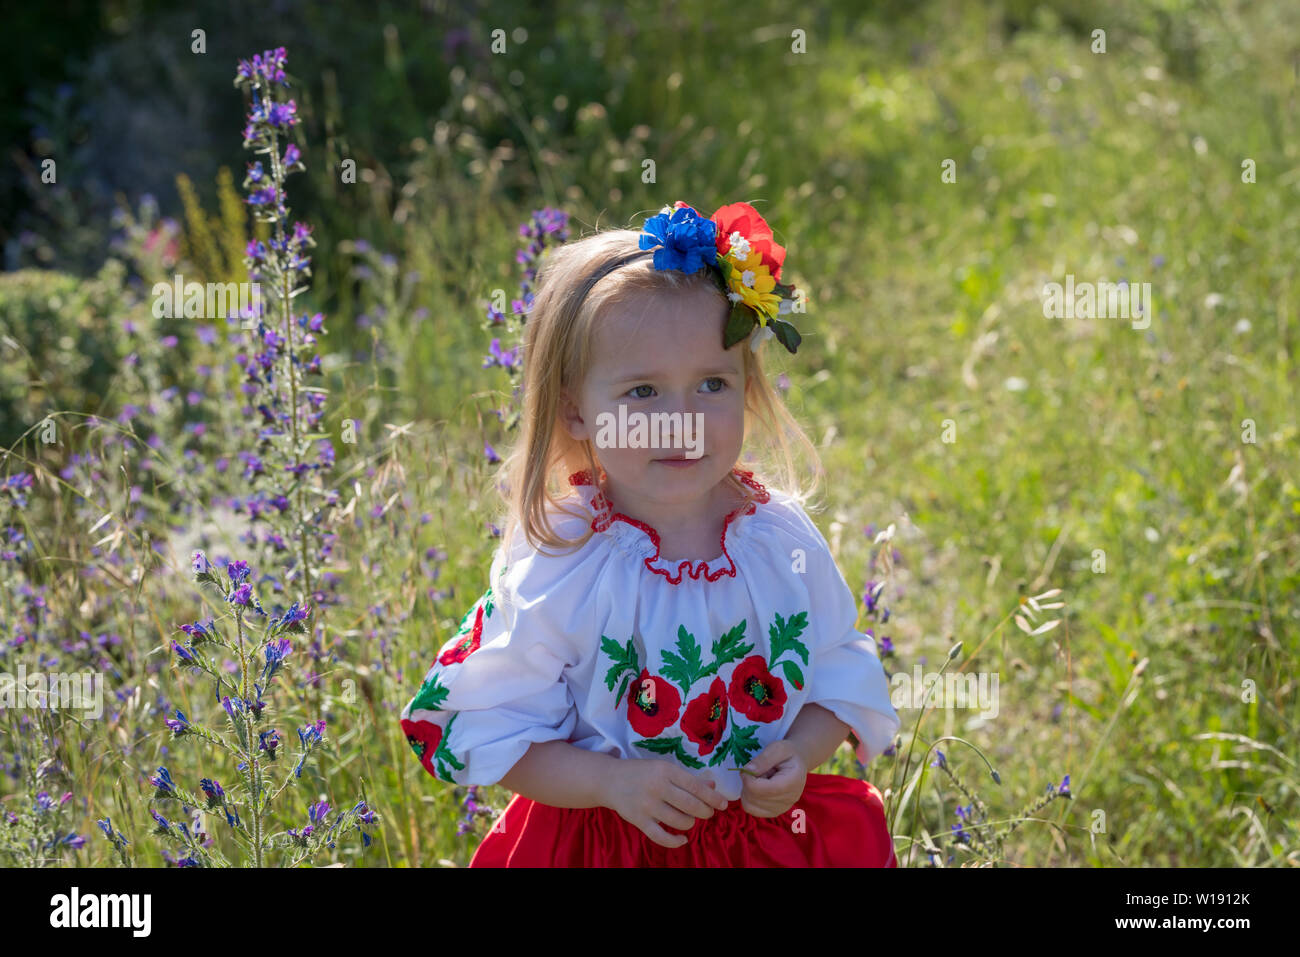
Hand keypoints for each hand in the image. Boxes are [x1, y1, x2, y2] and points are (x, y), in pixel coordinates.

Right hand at [602, 758, 730, 849]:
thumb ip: (688, 778)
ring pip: (679, 821)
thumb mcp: (664, 768)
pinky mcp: (639, 820)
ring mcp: (647, 805)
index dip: (713, 797)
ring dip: (691, 823)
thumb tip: (712, 785)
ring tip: (690, 819)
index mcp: (665, 771)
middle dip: (705, 812)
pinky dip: (675, 841)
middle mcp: (657, 787)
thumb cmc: (642, 772)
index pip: (696, 786)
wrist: (610, 780)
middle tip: (708, 813)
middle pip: (690, 805)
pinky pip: (661, 837)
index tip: (723, 804)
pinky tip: (683, 839)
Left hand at [739, 739, 806, 817]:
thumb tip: (748, 770)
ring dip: (747, 791)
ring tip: (758, 780)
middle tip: (755, 772)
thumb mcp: (778, 748)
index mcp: (792, 782)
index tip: (748, 768)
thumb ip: (763, 759)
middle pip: (754, 798)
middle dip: (747, 783)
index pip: (761, 789)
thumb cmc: (787, 753)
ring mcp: (782, 808)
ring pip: (750, 805)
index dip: (748, 779)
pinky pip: (752, 810)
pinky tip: (757, 788)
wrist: (798, 763)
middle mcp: (789, 800)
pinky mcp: (774, 812)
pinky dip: (749, 798)